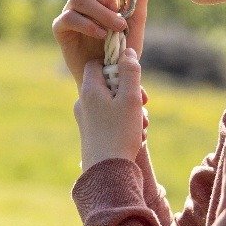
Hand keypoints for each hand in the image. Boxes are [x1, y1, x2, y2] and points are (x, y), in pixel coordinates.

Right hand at [52, 0, 150, 82]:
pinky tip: (101, 34)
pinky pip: (70, 18)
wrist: (114, 74)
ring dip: (101, 11)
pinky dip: (88, 24)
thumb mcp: (139, 17)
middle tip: (116, 6)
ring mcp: (69, 12)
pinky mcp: (61, 29)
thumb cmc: (124, 44)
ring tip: (116, 27)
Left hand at [74, 50, 148, 167]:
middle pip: (107, 85)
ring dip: (130, 111)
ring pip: (111, 105)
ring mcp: (84, 120)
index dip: (115, 67)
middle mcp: (82, 103)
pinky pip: (109, 121)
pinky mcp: (90, 135)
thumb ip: (129, 72)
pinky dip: (123, 124)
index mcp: (88, 91)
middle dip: (128, 93)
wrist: (107, 174)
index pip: (97, 64)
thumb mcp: (130, 99)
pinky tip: (135, 137)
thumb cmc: (120, 134)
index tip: (131, 78)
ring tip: (141, 126)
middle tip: (143, 104)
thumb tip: (126, 51)